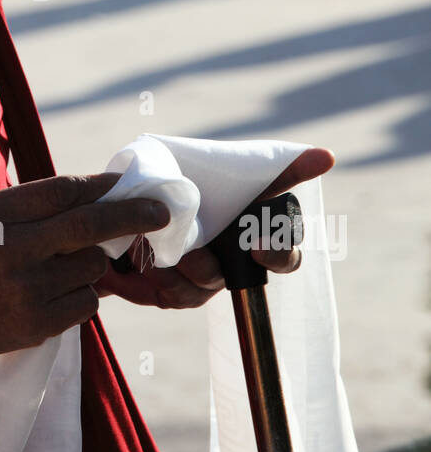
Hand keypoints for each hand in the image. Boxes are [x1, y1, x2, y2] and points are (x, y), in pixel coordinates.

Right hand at [0, 173, 170, 362]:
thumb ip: (32, 205)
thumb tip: (99, 193)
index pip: (62, 190)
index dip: (101, 185)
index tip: (127, 183)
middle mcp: (10, 248)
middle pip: (88, 225)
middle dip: (132, 215)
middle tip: (160, 211)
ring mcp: (24, 289)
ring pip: (92, 267)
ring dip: (91, 263)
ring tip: (59, 269)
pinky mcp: (36, 324)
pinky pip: (86, 302)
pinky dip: (82, 296)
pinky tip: (52, 295)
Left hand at [96, 147, 334, 308]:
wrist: (124, 203)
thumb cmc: (186, 182)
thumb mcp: (227, 169)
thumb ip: (277, 167)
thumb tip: (328, 155)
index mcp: (251, 233)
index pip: (284, 255)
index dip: (277, 254)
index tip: (257, 246)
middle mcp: (232, 260)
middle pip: (238, 278)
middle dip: (209, 267)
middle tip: (187, 254)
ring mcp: (204, 279)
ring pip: (201, 288)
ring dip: (177, 271)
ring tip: (151, 252)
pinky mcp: (173, 292)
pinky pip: (170, 296)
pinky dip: (153, 279)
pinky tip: (138, 263)